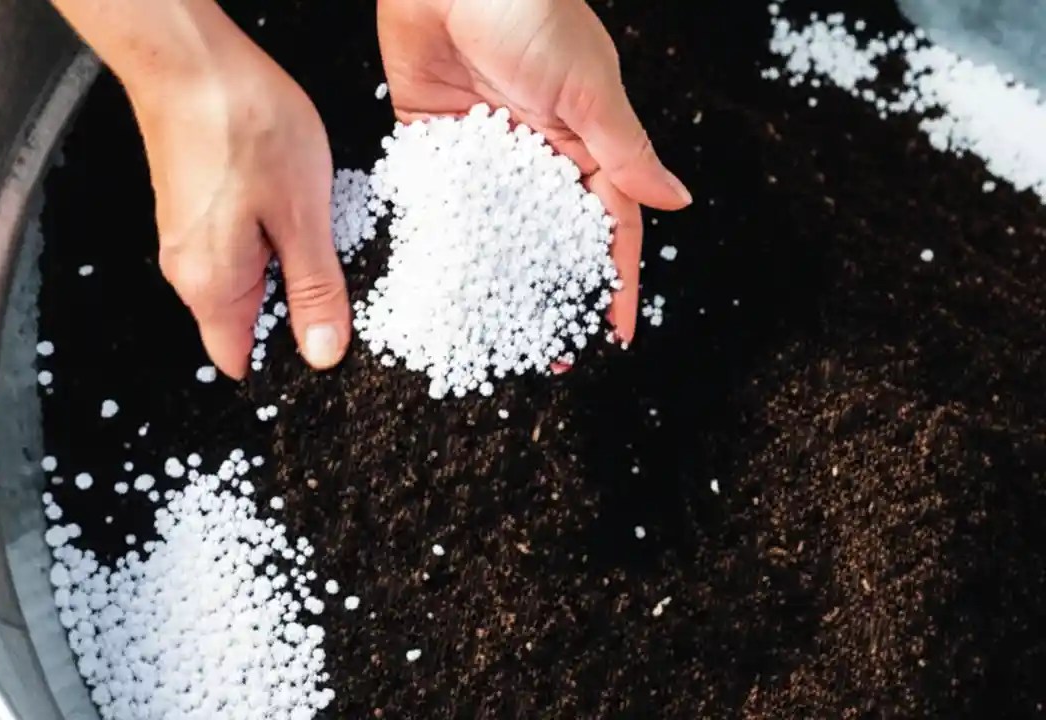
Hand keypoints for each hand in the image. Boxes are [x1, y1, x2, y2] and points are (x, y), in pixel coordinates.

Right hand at [107, 2, 349, 378]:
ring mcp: (188, 237)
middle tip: (336, 270)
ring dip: (287, 264)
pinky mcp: (194, 206)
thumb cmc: (242, 123)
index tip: (330, 341)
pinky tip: (295, 203)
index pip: (244, 360)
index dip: (290, 359)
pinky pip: (238, 243)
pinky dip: (271, 233)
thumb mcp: (302, 215)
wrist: (189, 57)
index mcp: (212, 287)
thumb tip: (324, 352)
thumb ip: (314, 289)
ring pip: (247, 277)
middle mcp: (189, 271)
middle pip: (249, 320)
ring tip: (316, 227)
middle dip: (295, 306)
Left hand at [378, 0, 692, 343]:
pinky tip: (437, 278)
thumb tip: (676, 201)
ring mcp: (486, 150)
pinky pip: (440, 197)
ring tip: (492, 332)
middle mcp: (538, 153)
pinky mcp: (434, 139)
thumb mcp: (586, 86)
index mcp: (586, 141)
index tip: (615, 330)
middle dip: (552, 292)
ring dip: (495, 278)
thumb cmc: (530, 8)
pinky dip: (439, 234)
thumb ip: (624, 150)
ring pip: (495, 228)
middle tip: (548, 348)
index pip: (610, 223)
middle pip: (550, 238)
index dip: (614, 277)